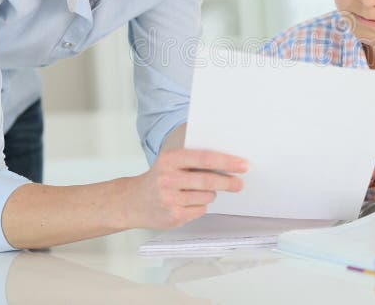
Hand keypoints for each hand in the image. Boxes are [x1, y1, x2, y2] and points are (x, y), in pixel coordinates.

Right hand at [124, 149, 246, 228]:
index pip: (204, 158)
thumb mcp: (169, 163)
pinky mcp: (173, 216)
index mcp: (169, 160)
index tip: (243, 165)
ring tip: (198, 192)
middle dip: (228, 182)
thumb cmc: (157, 179)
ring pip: (206, 197)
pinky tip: (187, 203)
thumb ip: (193, 161)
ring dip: (210, 194)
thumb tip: (227, 164)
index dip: (226, 161)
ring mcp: (169, 199)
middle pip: (208, 180)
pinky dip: (200, 206)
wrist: (131, 202)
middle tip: (239, 183)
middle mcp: (167, 179)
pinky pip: (200, 210)